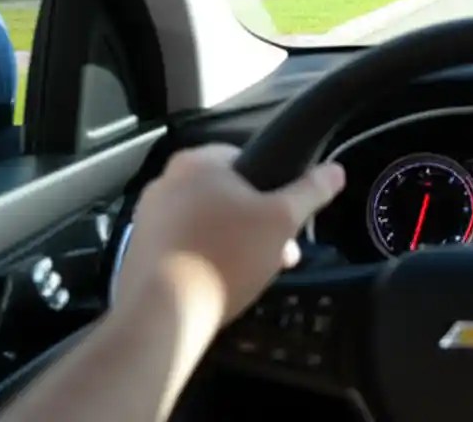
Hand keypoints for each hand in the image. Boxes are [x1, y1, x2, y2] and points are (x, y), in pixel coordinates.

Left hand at [114, 144, 344, 331]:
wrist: (165, 314)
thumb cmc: (227, 255)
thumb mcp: (283, 221)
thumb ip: (311, 192)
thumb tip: (335, 170)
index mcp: (197, 162)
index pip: (247, 159)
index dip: (274, 187)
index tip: (287, 217)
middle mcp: (165, 181)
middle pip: (227, 195)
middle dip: (257, 222)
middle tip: (278, 251)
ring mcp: (146, 217)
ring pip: (207, 222)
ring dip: (235, 241)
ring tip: (254, 272)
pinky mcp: (137, 250)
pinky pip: (183, 246)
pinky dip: (205, 258)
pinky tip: (221, 283)